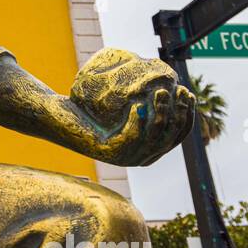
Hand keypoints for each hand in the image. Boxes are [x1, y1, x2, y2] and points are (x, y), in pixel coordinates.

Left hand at [64, 47, 193, 166]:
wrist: (60, 120)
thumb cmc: (96, 112)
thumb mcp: (127, 107)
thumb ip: (150, 104)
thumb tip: (176, 88)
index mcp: (149, 149)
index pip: (177, 136)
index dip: (186, 116)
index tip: (187, 93)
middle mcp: (140, 158)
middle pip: (168, 138)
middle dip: (177, 113)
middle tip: (174, 89)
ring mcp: (124, 159)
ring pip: (152, 138)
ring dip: (160, 113)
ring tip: (158, 91)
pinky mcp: (108, 154)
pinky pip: (130, 138)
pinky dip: (136, 120)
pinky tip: (134, 104)